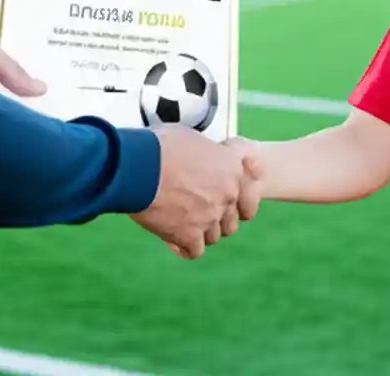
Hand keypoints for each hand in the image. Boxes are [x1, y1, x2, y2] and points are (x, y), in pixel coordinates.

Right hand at [131, 126, 258, 258]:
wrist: (139, 167)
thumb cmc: (160, 146)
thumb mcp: (193, 138)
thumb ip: (208, 154)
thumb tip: (202, 157)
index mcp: (232, 169)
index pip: (250, 196)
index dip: (238, 200)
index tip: (224, 199)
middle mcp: (226, 195)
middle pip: (231, 220)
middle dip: (216, 217)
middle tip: (197, 210)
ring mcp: (209, 218)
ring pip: (213, 236)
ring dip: (200, 231)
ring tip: (181, 221)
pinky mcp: (188, 236)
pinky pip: (194, 250)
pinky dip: (183, 245)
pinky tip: (172, 237)